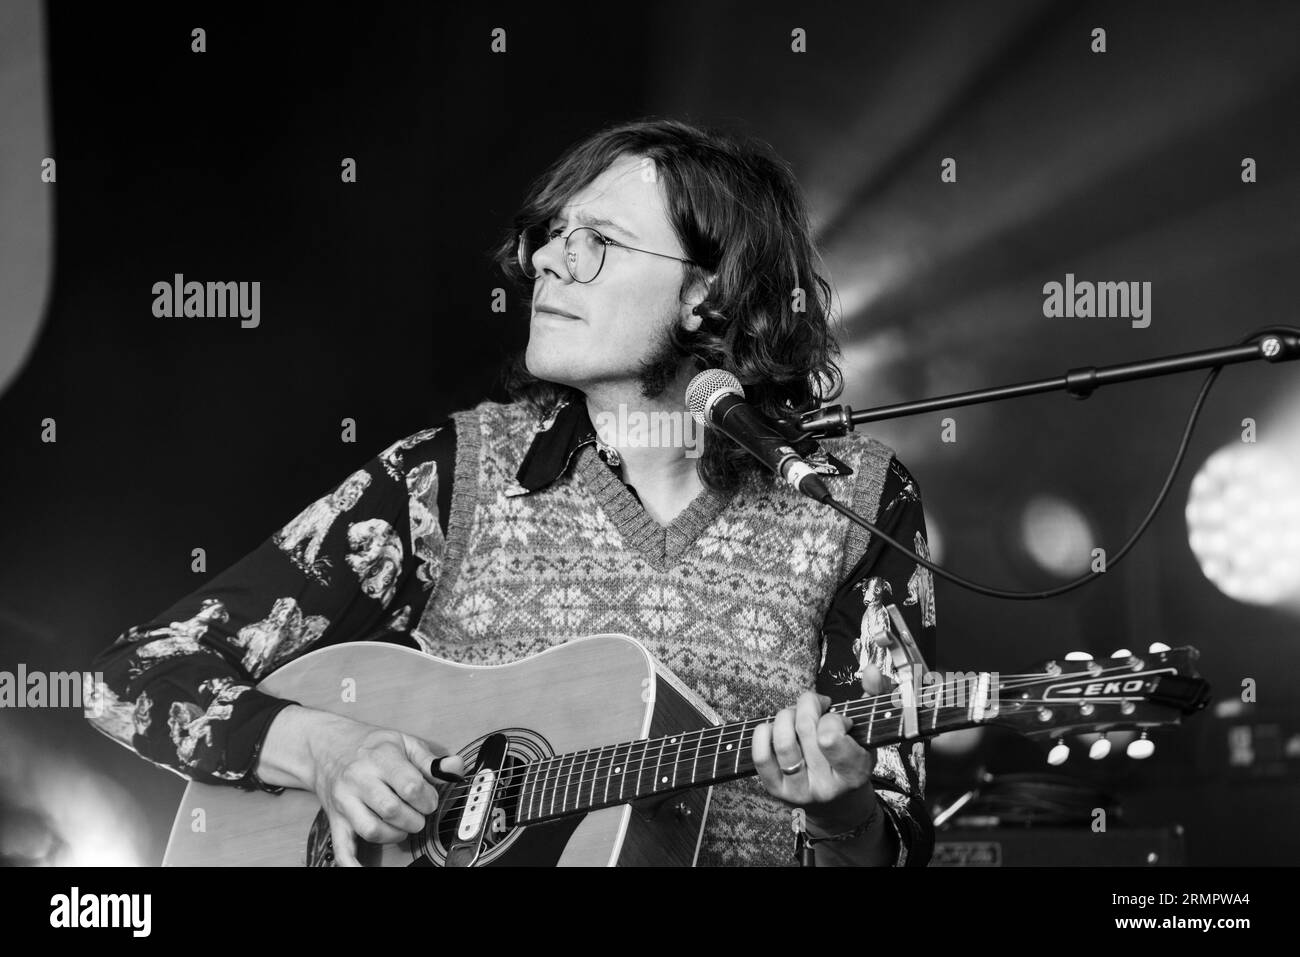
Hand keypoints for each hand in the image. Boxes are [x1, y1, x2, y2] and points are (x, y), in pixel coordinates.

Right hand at [303, 711, 463, 866]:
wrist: (328, 746)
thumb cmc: (370, 746)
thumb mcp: (403, 742)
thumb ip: (431, 759)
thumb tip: (455, 769)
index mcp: (380, 759)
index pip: (410, 787)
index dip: (428, 798)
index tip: (430, 799)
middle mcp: (359, 780)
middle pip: (393, 811)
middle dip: (415, 818)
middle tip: (419, 813)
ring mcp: (345, 802)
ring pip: (372, 830)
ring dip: (395, 835)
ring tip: (403, 826)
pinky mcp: (336, 820)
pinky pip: (342, 847)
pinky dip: (353, 864)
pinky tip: (362, 869)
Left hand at [752, 664, 888, 831]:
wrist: (836, 797)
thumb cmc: (853, 753)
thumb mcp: (870, 728)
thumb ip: (877, 695)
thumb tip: (872, 670)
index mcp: (854, 772)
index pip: (830, 738)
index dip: (832, 719)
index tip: (840, 719)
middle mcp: (826, 786)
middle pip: (805, 729)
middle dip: (808, 705)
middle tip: (816, 706)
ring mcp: (799, 790)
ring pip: (782, 740)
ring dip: (786, 716)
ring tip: (795, 716)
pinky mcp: (776, 790)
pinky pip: (761, 757)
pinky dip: (763, 733)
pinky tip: (773, 728)